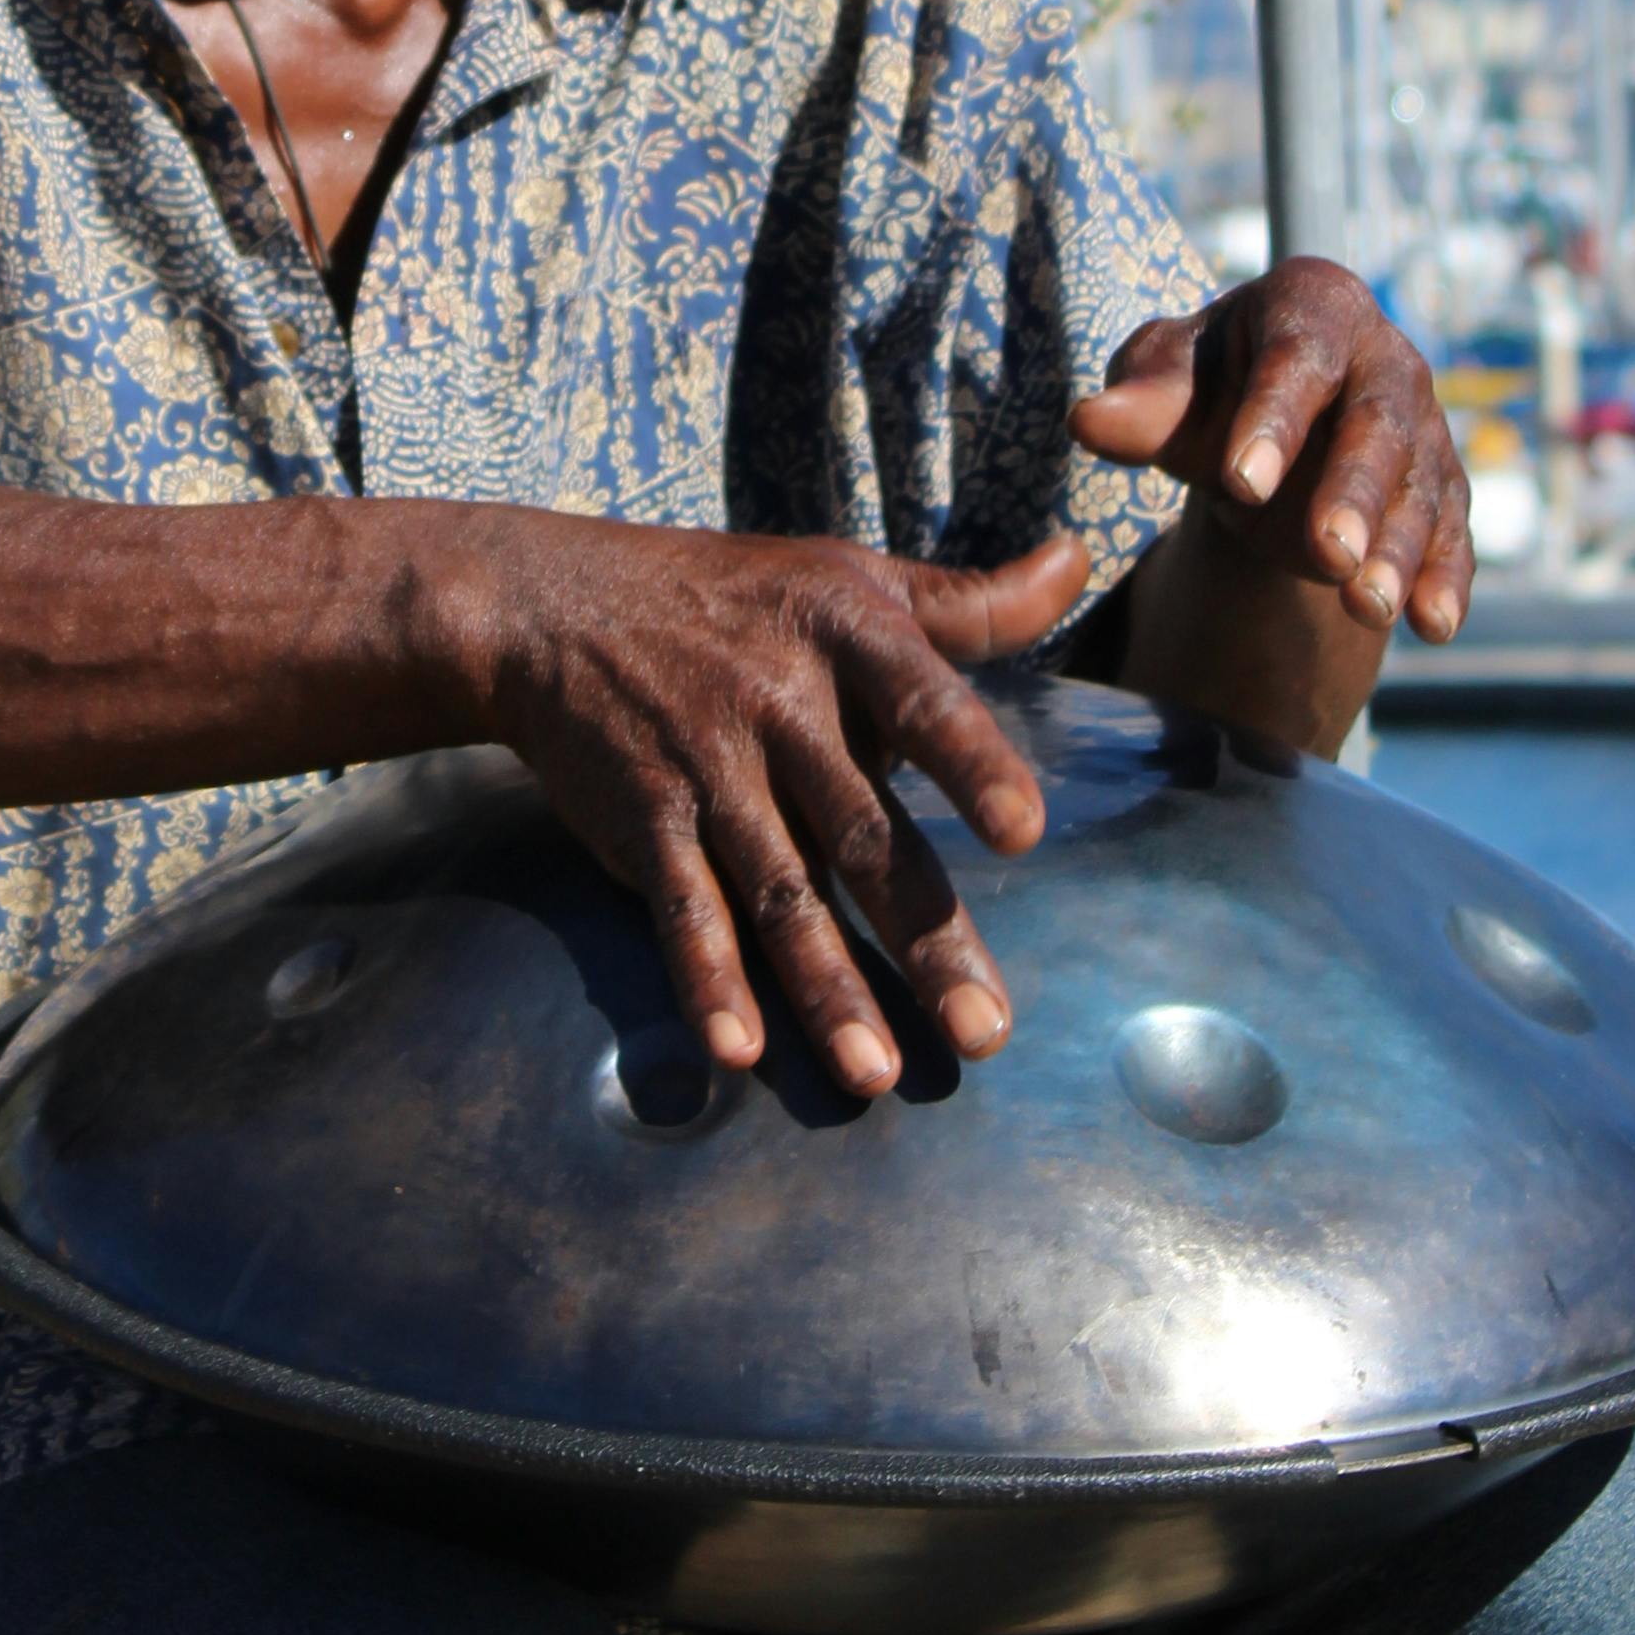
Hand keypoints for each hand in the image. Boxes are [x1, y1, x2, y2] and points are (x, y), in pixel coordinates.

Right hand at [419, 507, 1093, 1099]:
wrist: (555, 608)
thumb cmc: (737, 597)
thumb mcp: (852, 578)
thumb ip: (972, 601)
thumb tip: (1079, 560)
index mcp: (847, 638)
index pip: (923, 703)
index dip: (972, 764)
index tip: (1023, 834)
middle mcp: (779, 705)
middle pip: (863, 834)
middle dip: (924, 937)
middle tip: (985, 1033)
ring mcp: (708, 767)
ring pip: (778, 890)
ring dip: (825, 986)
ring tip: (875, 1074)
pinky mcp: (644, 820)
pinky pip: (680, 907)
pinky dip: (705, 978)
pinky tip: (737, 1051)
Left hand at [1074, 260, 1473, 647]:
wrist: (1265, 424)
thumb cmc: (1209, 387)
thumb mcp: (1167, 384)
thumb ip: (1139, 402)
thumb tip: (1088, 421)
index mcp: (1313, 303)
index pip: (1296, 360)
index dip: (1272, 419)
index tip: (1242, 484)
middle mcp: (1383, 356)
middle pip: (1375, 425)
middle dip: (1353, 492)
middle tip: (1329, 554)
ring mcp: (1423, 423)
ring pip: (1420, 486)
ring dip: (1400, 550)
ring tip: (1369, 608)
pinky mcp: (1442, 485)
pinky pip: (1451, 531)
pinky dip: (1445, 578)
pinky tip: (1434, 625)